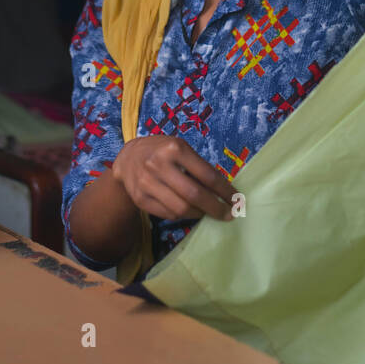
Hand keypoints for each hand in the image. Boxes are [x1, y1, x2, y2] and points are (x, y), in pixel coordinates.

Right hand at [110, 136, 235, 222]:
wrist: (128, 158)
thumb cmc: (162, 151)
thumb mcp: (180, 148)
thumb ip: (198, 166)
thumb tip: (223, 191)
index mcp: (175, 149)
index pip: (207, 175)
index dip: (225, 191)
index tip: (236, 200)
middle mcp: (159, 165)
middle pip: (194, 195)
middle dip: (215, 208)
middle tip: (229, 214)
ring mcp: (147, 184)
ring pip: (181, 209)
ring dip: (199, 214)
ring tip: (207, 211)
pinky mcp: (141, 199)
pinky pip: (168, 215)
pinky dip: (183, 216)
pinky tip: (189, 211)